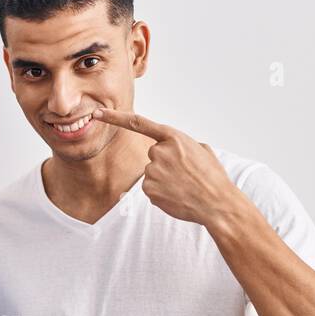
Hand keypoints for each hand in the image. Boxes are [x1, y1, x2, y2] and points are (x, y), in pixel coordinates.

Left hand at [91, 108, 243, 227]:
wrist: (217, 202)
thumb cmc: (212, 177)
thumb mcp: (202, 150)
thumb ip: (181, 144)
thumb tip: (172, 149)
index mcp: (174, 138)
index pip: (138, 123)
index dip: (115, 117)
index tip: (97, 113)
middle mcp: (160, 152)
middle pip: (152, 154)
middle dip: (165, 163)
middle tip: (184, 174)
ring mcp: (153, 171)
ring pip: (151, 172)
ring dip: (164, 179)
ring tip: (183, 185)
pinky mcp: (149, 189)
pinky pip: (149, 188)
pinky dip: (161, 192)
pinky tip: (176, 195)